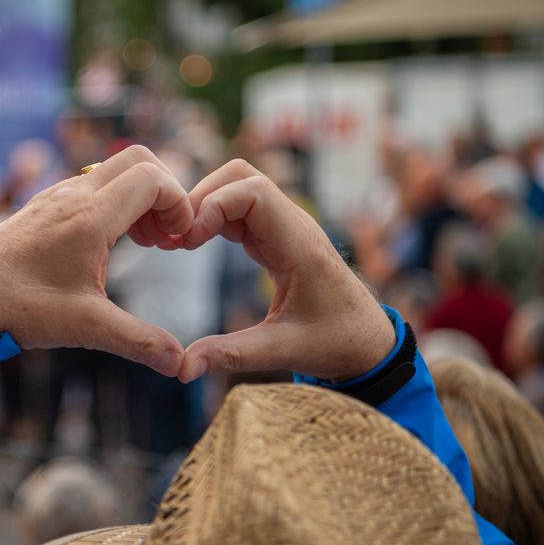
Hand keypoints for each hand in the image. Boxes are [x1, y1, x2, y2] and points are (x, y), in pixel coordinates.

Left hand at [0, 145, 194, 375]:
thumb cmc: (21, 308)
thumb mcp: (86, 327)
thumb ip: (138, 341)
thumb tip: (179, 364)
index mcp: (90, 216)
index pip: (151, 178)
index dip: (179, 203)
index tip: (181, 240)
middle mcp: (74, 194)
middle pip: (138, 159)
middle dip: (165, 191)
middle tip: (168, 235)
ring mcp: (57, 195)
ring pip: (114, 170)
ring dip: (140, 197)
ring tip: (147, 243)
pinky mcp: (45, 204)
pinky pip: (92, 183)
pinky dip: (115, 202)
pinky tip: (111, 243)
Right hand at [178, 160, 395, 382]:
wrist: (368, 340)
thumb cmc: (335, 342)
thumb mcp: (284, 352)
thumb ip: (232, 355)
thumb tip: (182, 369)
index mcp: (300, 245)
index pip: (253, 191)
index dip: (213, 206)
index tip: (187, 242)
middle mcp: (293, 226)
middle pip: (240, 176)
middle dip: (201, 197)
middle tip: (175, 237)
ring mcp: (285, 227)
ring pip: (238, 186)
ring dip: (205, 205)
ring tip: (179, 241)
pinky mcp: (276, 237)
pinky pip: (240, 209)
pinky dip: (213, 217)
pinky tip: (193, 245)